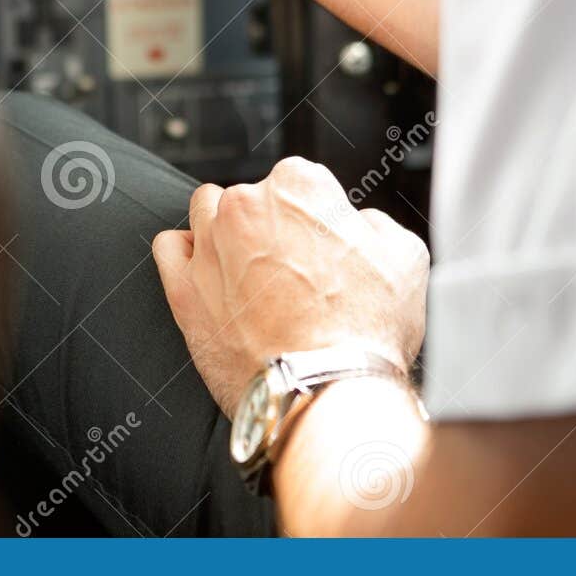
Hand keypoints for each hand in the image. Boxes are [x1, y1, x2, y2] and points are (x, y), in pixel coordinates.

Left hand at [152, 158, 428, 414]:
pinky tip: (210, 276)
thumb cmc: (368, 330)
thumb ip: (375, 226)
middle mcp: (247, 204)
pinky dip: (186, 255)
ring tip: (252, 273)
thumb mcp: (405, 259)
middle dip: (273, 227)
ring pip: (208, 212)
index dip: (318, 218)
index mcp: (299, 186)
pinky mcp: (183, 288)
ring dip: (227, 232)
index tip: (325, 248)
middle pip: (255, 198)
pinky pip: (170, 248)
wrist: (326, 393)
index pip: (302, 182)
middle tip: (296, 273)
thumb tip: (357, 225)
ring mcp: (210, 244)